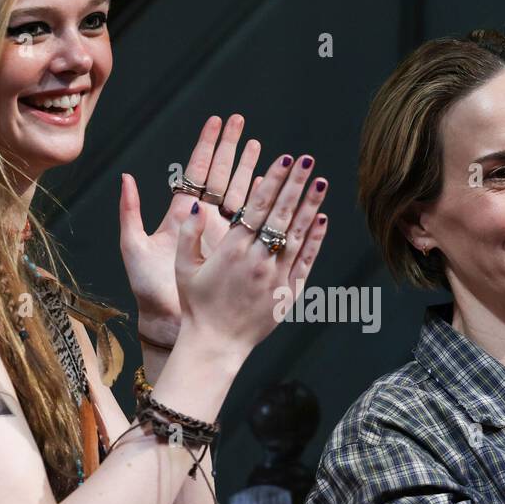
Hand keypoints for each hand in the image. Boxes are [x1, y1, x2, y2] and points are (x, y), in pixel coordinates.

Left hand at [121, 114, 261, 347]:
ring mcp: (223, 237)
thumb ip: (129, 212)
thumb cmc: (149, 289)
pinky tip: (279, 188)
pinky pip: (257, 225)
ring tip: (266, 147)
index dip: (207, 146)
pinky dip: (267, 206)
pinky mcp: (238, 254)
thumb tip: (126, 176)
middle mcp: (204, 222)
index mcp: (181, 215)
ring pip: (242, 195)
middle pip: (222, 176)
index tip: (217, 121)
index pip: (197, 172)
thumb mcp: (133, 248)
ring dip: (254, 171)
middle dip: (232, 148)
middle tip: (242, 122)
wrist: (169, 322)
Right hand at [175, 152, 328, 356]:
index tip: (283, 159)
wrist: (216, 344)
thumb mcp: (183, 268)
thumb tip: (198, 204)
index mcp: (232, 250)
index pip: (257, 206)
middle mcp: (258, 260)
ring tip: (320, 182)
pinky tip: (322, 220)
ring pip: (298, 235)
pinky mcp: (288, 293)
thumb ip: (189, 234)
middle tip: (307, 160)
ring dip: (310, 207)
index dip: (272, 180)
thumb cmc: (196, 305)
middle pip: (281, 214)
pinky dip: (315, 240)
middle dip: (295, 184)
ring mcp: (276, 277)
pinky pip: (305, 261)